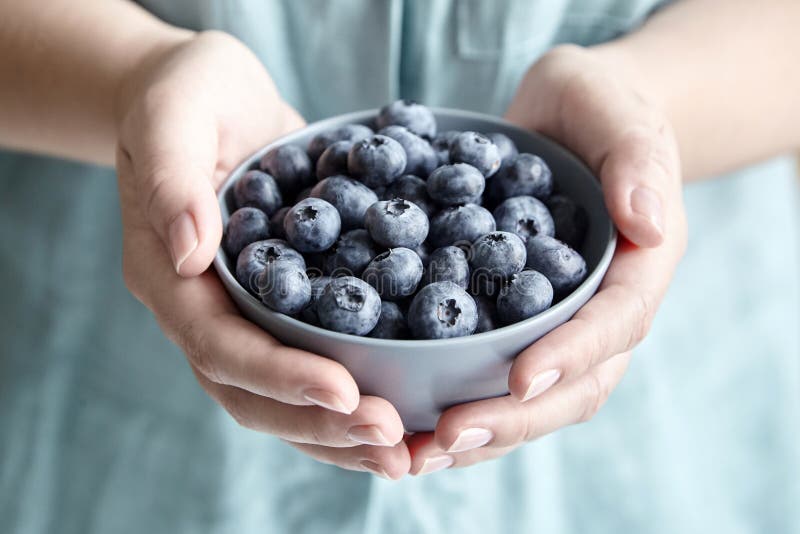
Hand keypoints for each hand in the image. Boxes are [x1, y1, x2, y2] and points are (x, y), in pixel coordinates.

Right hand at [115, 31, 408, 478]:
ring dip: (342, 434)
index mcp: (169, 276)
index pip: (220, 347)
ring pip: (283, 400)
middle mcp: (203, 310)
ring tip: (407, 453)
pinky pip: (311, 367)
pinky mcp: (282, 308)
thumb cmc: (187, 94)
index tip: (347, 392)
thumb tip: (188, 251)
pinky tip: (403, 417)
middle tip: (393, 439)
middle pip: (253, 394)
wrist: (213, 98)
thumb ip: (170, 179)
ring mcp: (241, 316)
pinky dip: (351, 401)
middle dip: (322, 424)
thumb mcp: (172, 114)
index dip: (281, 377)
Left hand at [406, 45, 687, 474]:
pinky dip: (454, 400)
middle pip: (572, 385)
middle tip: (449, 437)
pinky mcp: (512, 319)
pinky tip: (406, 419)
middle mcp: (600, 309)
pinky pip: (490, 370)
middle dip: (514, 417)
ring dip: (479, 431)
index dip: (572, 354)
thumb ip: (639, 159)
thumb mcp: (619, 111)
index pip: (616, 324)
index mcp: (637, 268)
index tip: (519, 378)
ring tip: (419, 452)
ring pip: (530, 397)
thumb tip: (649, 220)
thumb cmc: (597, 106)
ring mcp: (556, 322)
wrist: (564, 116)